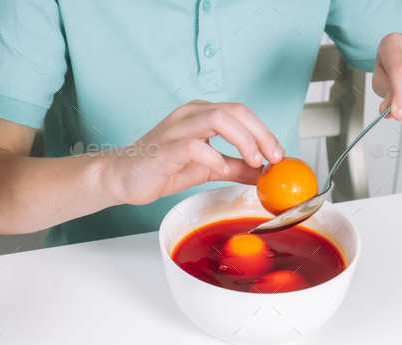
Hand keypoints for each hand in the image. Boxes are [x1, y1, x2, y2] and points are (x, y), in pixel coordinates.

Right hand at [102, 100, 283, 204]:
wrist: (123, 177)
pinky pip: (193, 145)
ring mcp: (176, 129)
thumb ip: (236, 168)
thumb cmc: (162, 167)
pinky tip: (221, 168)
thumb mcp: (209, 168)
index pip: (241, 114)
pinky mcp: (164, 148)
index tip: (279, 155)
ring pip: (217, 118)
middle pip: (235, 111)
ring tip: (254, 161)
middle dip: (261, 134)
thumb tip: (264, 172)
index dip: (265, 132)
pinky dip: (213, 157)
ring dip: (243, 140)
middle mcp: (190, 115)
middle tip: (273, 157)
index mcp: (201, 115)